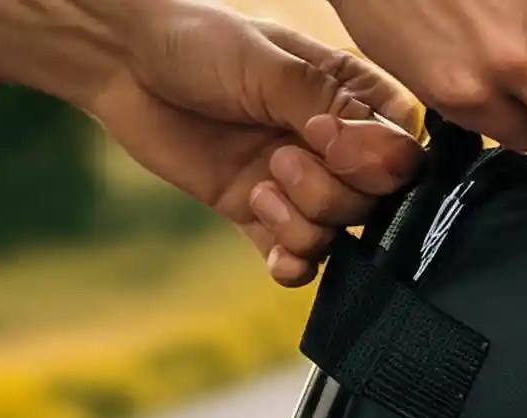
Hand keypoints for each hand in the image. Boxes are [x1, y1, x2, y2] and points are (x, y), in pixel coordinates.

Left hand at [90, 1, 425, 285]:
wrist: (123, 65)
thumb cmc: (198, 44)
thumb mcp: (269, 65)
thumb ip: (330, 108)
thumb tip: (391, 156)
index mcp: (353, 100)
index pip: (404, 152)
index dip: (378, 163)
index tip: (326, 141)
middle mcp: (334, 147)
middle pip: (374, 203)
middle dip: (330, 194)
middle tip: (281, 158)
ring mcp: (299, 184)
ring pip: (337, 234)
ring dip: (302, 223)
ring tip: (260, 186)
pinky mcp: (261, 216)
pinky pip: (298, 261)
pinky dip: (291, 264)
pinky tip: (274, 254)